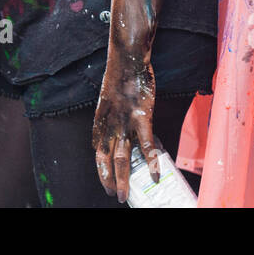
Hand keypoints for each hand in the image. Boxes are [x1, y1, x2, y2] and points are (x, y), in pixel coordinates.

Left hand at [91, 55, 157, 202]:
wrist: (127, 59)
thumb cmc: (120, 76)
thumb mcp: (107, 99)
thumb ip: (107, 118)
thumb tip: (107, 133)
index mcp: (100, 121)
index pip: (98, 150)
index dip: (101, 167)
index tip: (106, 180)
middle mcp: (109, 125)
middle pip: (106, 159)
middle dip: (108, 180)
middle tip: (113, 195)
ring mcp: (125, 123)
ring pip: (122, 158)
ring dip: (123, 179)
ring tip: (125, 195)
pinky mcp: (142, 118)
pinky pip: (146, 146)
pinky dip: (151, 162)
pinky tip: (155, 175)